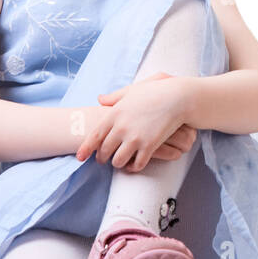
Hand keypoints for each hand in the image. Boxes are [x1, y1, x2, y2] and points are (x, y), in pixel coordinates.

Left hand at [76, 73, 191, 171]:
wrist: (177, 97)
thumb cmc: (154, 92)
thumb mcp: (130, 91)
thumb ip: (113, 97)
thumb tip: (100, 99)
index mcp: (114, 114)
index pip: (94, 136)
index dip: (85, 149)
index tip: (80, 157)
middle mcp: (121, 128)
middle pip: (104, 151)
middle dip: (102, 159)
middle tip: (103, 160)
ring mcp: (135, 138)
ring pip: (118, 161)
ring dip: (118, 164)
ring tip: (119, 162)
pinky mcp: (149, 146)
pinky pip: (137, 164)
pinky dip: (134, 167)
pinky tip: (134, 165)